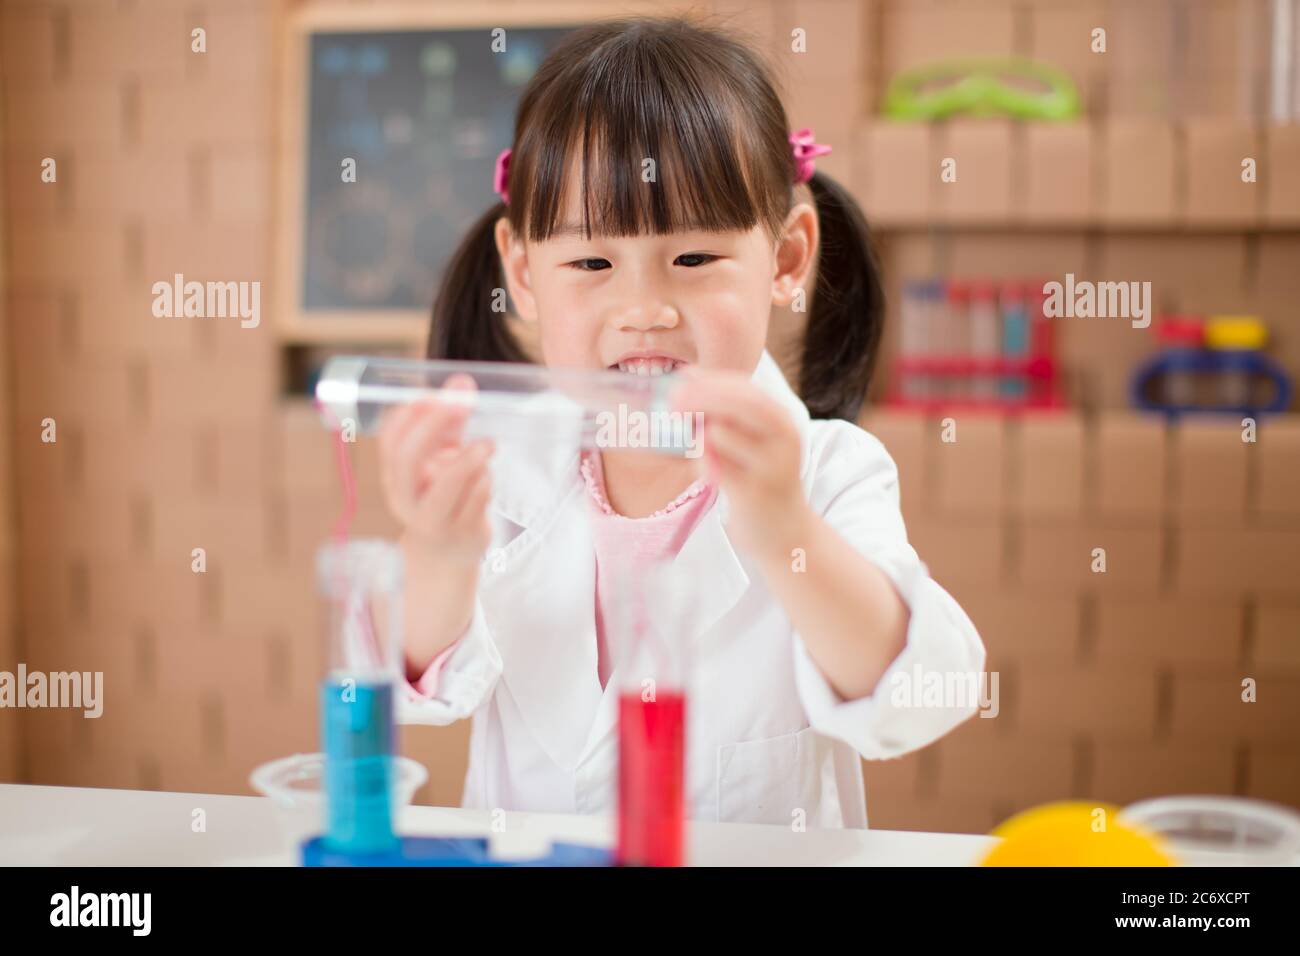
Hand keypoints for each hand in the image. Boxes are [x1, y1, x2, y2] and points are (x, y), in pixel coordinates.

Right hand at [377, 374, 494, 564]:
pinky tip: (487, 477)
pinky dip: (484, 482)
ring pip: (445, 484)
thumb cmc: (445, 492)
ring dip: (468, 460)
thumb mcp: (442, 456)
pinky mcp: (462, 534)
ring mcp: (432, 520)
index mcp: (394, 475)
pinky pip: (475, 501)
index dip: (409, 415)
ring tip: (487, 445)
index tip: (435, 395)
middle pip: (408, 460)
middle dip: (434, 427)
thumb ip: (451, 421)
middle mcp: (405, 499)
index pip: (390, 441)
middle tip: (462, 404)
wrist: (449, 551)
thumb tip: (462, 382)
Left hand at [670, 368, 811, 560]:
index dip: (711, 380)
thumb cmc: (760, 478)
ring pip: (721, 433)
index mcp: (783, 420)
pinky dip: (701, 463)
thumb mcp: (754, 440)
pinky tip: (704, 470)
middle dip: (701, 397)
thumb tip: (687, 378)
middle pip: (739, 403)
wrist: (785, 532)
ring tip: (698, 449)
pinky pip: (714, 466)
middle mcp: (784, 438)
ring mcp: (771, 465)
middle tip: (672, 402)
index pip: (746, 388)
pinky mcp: (754, 492)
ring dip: (698, 436)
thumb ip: (727, 412)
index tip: (682, 377)